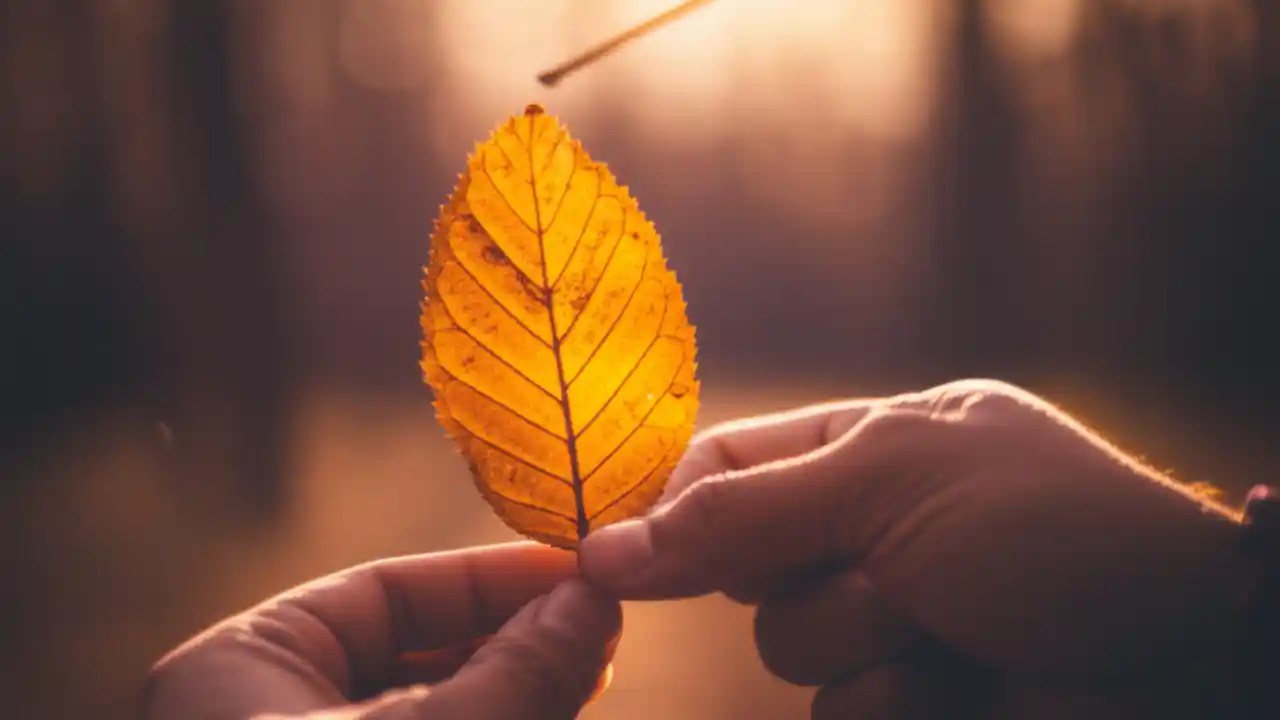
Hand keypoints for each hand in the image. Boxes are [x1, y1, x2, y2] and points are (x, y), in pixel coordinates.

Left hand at [145, 543, 619, 719]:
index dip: (489, 577)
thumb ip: (510, 671)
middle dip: (512, 635)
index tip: (578, 571)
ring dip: (513, 686)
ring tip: (590, 666)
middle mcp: (267, 710)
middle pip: (413, 650)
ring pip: (432, 706)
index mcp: (236, 671)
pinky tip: (552, 705)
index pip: (383, 591)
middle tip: (598, 625)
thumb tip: (592, 599)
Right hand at [580, 380, 1252, 718]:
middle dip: (800, 575)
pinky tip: (965, 679)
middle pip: (740, 560)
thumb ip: (742, 513)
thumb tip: (601, 545)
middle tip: (878, 565)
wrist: (1179, 652)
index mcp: (864, 446)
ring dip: (862, 639)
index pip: (724, 464)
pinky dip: (895, 698)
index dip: (671, 507)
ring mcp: (888, 613)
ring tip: (951, 623)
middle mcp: (866, 526)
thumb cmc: (1046, 530)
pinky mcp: (909, 693)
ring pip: (787, 644)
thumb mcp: (888, 480)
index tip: (624, 557)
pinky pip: (838, 709)